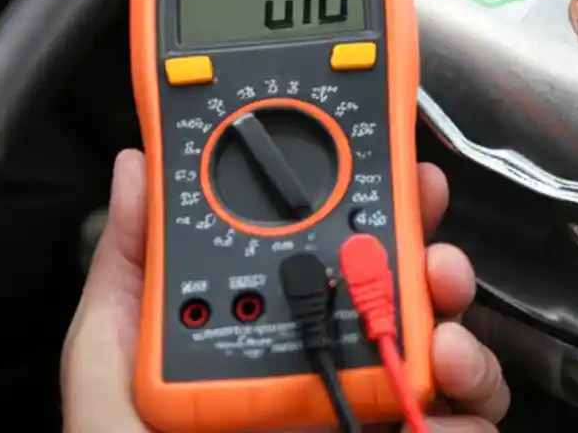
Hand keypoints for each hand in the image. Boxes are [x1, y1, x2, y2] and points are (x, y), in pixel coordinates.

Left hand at [61, 149, 509, 431]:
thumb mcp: (111, 363)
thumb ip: (127, 268)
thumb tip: (139, 170)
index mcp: (270, 332)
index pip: (336, 254)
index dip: (378, 207)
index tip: (398, 173)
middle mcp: (328, 369)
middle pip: (411, 300)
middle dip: (438, 265)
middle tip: (435, 260)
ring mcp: (367, 421)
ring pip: (452, 364)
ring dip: (466, 344)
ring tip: (443, 349)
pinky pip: (458, 432)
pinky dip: (464, 423)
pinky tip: (434, 423)